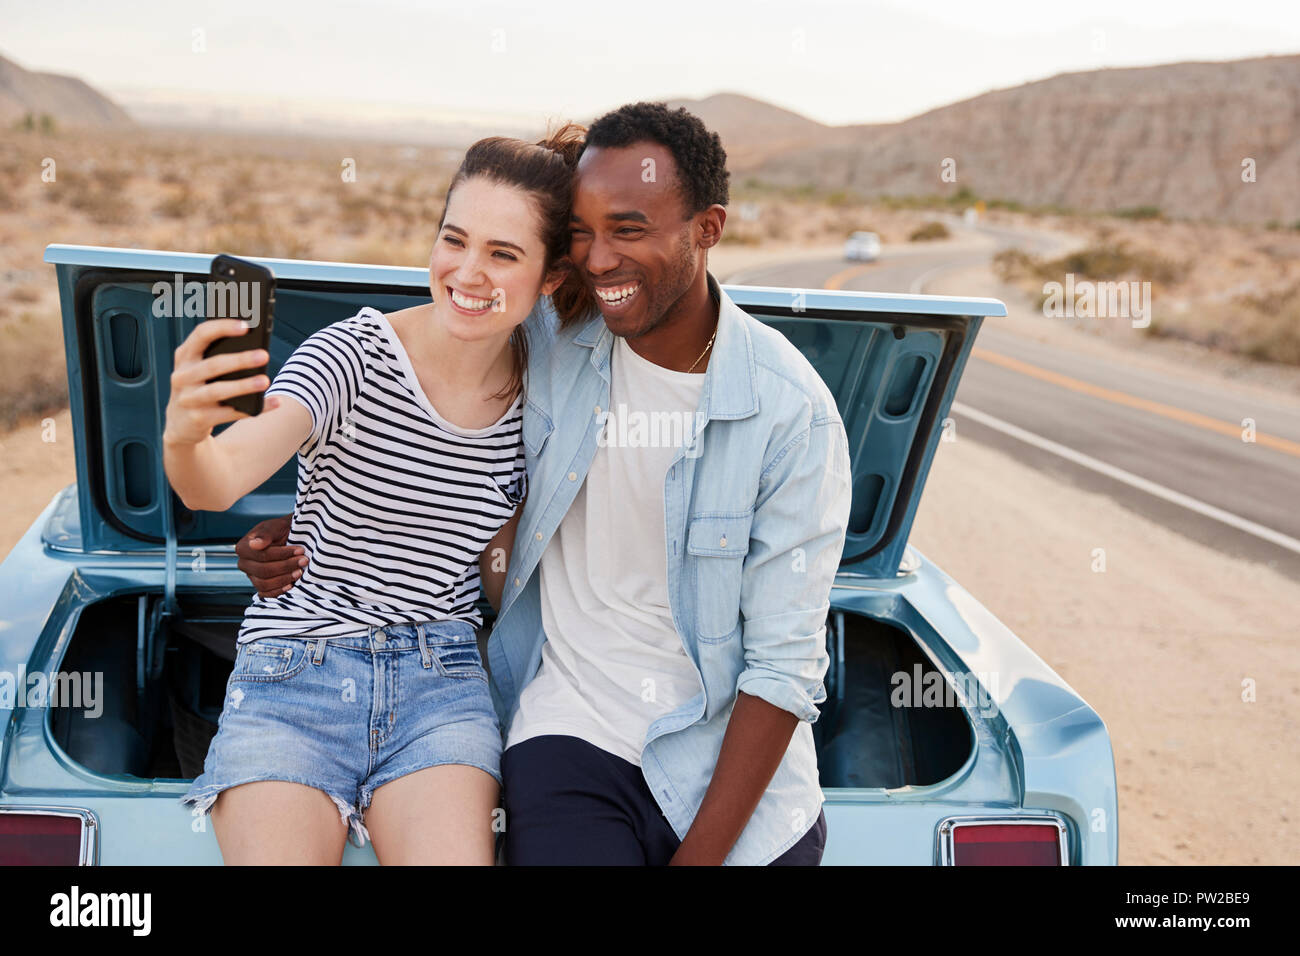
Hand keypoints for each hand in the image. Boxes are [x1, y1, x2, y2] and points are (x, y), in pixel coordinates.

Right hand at [162, 319, 276, 445]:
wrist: (181, 424)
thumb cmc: (200, 386)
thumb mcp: (200, 368)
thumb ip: (219, 354)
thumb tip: (257, 346)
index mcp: (185, 356)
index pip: (201, 335)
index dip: (223, 328)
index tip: (246, 326)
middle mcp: (182, 376)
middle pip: (213, 365)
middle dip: (240, 360)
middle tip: (264, 355)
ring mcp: (188, 398)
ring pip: (218, 390)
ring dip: (244, 386)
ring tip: (266, 381)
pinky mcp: (198, 419)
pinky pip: (229, 413)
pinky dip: (253, 408)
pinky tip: (273, 403)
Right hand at [234, 515, 305, 597]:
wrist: (290, 537)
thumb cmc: (282, 530)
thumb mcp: (275, 526)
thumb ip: (266, 534)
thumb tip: (255, 544)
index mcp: (244, 547)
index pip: (261, 555)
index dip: (282, 554)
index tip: (300, 550)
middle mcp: (244, 563)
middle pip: (263, 571)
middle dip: (286, 566)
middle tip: (304, 561)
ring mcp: (251, 576)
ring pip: (264, 584)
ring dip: (284, 579)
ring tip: (299, 572)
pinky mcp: (260, 586)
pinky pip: (266, 594)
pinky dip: (278, 591)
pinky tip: (291, 585)